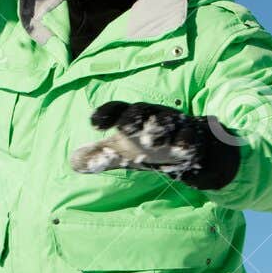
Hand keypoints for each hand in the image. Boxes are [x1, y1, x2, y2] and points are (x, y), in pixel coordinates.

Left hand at [70, 100, 240, 190]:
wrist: (198, 149)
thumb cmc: (155, 146)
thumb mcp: (127, 153)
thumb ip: (102, 157)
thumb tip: (73, 162)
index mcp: (137, 117)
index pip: (119, 110)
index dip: (107, 114)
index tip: (94, 124)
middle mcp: (155, 116)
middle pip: (143, 111)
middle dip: (133, 119)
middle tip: (124, 130)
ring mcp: (177, 126)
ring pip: (168, 121)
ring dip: (159, 128)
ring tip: (151, 141)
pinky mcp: (197, 137)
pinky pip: (193, 137)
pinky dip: (188, 142)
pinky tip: (183, 151)